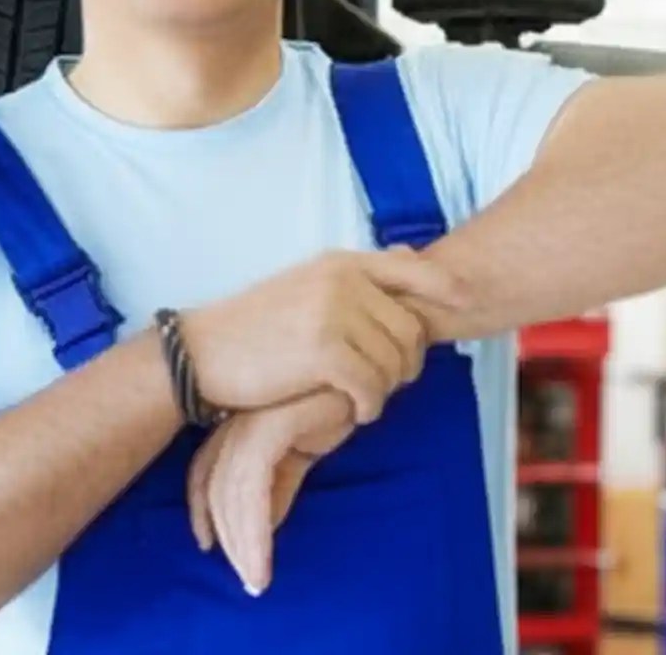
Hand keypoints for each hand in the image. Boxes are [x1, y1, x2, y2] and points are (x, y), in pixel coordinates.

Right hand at [183, 248, 463, 423]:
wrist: (200, 354)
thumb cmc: (253, 329)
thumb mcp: (304, 287)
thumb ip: (353, 279)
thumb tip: (409, 255)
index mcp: (338, 262)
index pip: (409, 267)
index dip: (443, 285)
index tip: (465, 301)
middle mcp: (340, 280)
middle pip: (410, 328)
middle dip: (405, 363)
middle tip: (382, 384)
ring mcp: (332, 312)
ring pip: (395, 361)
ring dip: (385, 389)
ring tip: (361, 398)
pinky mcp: (323, 350)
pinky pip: (372, 386)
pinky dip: (368, 405)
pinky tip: (352, 410)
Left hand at [186, 391, 353, 594]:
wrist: (364, 375)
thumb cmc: (334, 405)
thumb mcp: (302, 452)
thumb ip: (280, 484)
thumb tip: (264, 525)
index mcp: (239, 425)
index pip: (206, 473)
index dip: (204, 512)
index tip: (210, 545)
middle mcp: (238, 422)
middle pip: (215, 488)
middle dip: (229, 537)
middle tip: (248, 578)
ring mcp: (253, 422)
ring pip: (231, 494)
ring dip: (242, 544)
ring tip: (257, 579)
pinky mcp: (273, 427)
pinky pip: (253, 489)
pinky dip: (255, 531)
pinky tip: (264, 561)